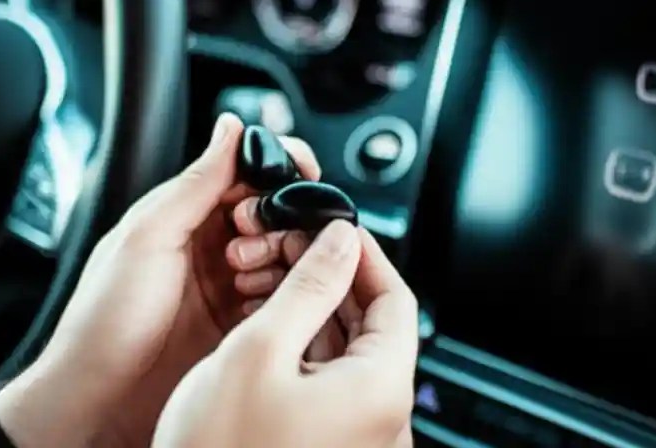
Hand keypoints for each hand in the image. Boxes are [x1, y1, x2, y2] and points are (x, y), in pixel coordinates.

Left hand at [0, 114, 321, 446]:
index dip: (277, 169)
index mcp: (183, 213)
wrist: (96, 400)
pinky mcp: (240, 327)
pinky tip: (260, 308)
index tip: (298, 177)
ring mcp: (227, 287)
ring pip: (287, 256)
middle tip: (254, 242)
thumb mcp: (148, 237)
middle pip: (276, 213)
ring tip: (246, 280)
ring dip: (281, 262)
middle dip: (281, 221)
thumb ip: (196, 182)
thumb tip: (230, 127)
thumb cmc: (102, 320)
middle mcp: (209, 246)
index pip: (246, 171)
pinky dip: (284, 299)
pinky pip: (284, 301)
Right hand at [153, 221, 418, 447]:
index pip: (397, 299)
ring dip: (317, 313)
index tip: (333, 228)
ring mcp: (357, 438)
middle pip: (376, 325)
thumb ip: (307, 287)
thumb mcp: (258, 351)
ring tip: (274, 283)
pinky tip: (270, 331)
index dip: (364, 254)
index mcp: (380, 392)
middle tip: (294, 247)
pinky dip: (307, 351)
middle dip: (335, 279)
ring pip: (350, 354)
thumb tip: (341, 240)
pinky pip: (331, 385)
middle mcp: (382, 420)